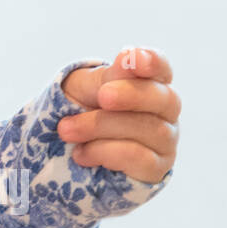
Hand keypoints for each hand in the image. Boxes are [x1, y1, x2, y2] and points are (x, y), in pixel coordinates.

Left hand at [57, 47, 179, 183]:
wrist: (62, 152)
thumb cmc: (80, 111)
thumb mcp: (84, 89)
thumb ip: (107, 76)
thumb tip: (129, 58)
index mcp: (149, 84)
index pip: (161, 68)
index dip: (152, 62)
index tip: (132, 57)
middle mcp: (164, 112)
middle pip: (163, 98)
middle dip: (130, 95)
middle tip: (103, 96)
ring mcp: (164, 143)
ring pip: (149, 129)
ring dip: (102, 127)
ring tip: (67, 129)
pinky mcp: (155, 170)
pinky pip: (140, 159)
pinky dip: (106, 152)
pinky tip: (81, 153)